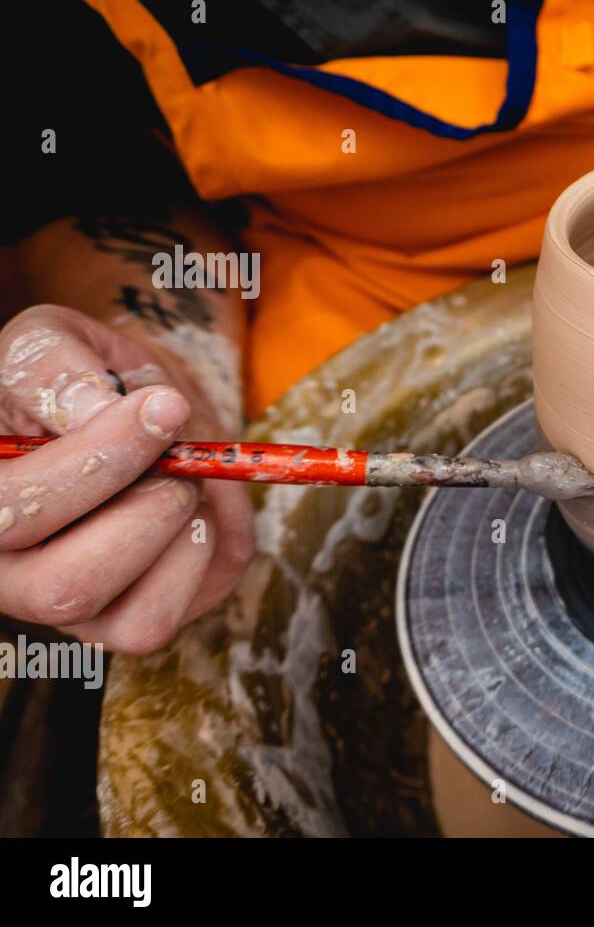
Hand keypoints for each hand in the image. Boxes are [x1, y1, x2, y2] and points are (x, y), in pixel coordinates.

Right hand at [0, 304, 253, 650]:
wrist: (129, 408)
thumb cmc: (77, 378)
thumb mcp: (54, 344)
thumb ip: (56, 369)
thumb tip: (96, 410)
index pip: (12, 511)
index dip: (98, 463)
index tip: (162, 409)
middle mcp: (2, 572)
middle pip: (66, 588)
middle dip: (146, 509)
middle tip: (175, 458)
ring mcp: (59, 610)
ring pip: (129, 622)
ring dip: (178, 535)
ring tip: (178, 483)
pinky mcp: (120, 626)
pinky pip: (162, 623)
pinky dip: (198, 561)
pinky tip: (188, 519)